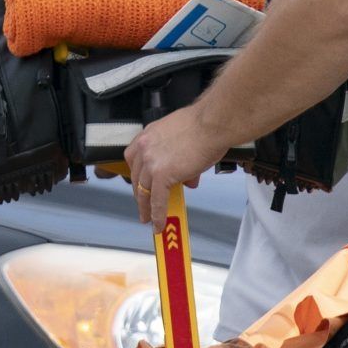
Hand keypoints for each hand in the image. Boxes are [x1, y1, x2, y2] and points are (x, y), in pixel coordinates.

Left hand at [122, 106, 229, 224]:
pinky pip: (157, 200)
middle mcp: (145, 148)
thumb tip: (188, 180)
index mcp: (148, 135)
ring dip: (145, 208)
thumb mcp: (185, 140)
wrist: (213, 123)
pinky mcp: (161, 175)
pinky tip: (159, 224)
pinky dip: (157, 215)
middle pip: (136, 177)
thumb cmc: (206, 126)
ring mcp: (151, 162)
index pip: (134, 158)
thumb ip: (181, 159)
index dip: (137, 174)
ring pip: (143, 191)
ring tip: (148, 219)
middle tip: (143, 204)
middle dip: (140, 193)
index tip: (140, 183)